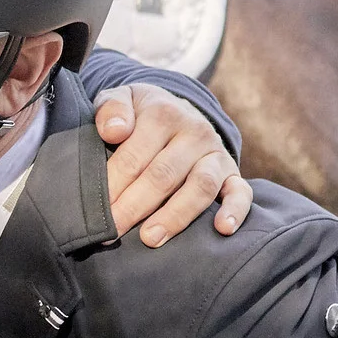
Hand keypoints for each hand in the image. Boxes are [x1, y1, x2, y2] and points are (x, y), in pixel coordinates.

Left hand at [94, 83, 253, 245]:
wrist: (178, 107)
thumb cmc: (140, 113)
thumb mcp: (122, 98)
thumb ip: (112, 108)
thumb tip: (113, 131)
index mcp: (162, 113)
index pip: (134, 156)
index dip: (113, 185)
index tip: (96, 211)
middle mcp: (194, 132)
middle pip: (163, 175)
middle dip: (134, 207)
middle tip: (112, 232)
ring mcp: (215, 153)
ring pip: (200, 187)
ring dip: (175, 216)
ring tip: (150, 238)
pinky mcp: (232, 172)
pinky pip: (241, 192)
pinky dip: (235, 211)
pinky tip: (222, 230)